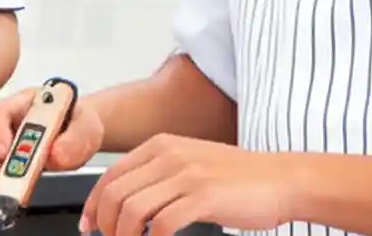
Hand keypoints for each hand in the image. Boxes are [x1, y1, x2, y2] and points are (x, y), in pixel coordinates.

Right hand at [0, 88, 104, 190]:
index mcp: (26, 102)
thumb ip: (77, 137)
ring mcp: (9, 141)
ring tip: (14, 193)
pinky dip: (7, 185)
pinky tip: (18, 193)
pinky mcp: (12, 161)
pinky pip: (0, 173)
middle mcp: (11, 120)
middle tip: (5, 182)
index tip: (6, 153)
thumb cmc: (82, 122)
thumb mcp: (88, 125)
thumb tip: (56, 156)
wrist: (84, 133)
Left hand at [80, 134, 296, 235]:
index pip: (110, 176)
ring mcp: (187, 175)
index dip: (93, 205)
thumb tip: (124, 205)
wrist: (282, 179)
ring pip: (133, 210)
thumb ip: (158, 176)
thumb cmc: (238, 178)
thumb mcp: (190, 164)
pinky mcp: (204, 197)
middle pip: (115, 194)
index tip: (88, 226)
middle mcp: (169, 155)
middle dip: (106, 225)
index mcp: (160, 146)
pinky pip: (162, 224)